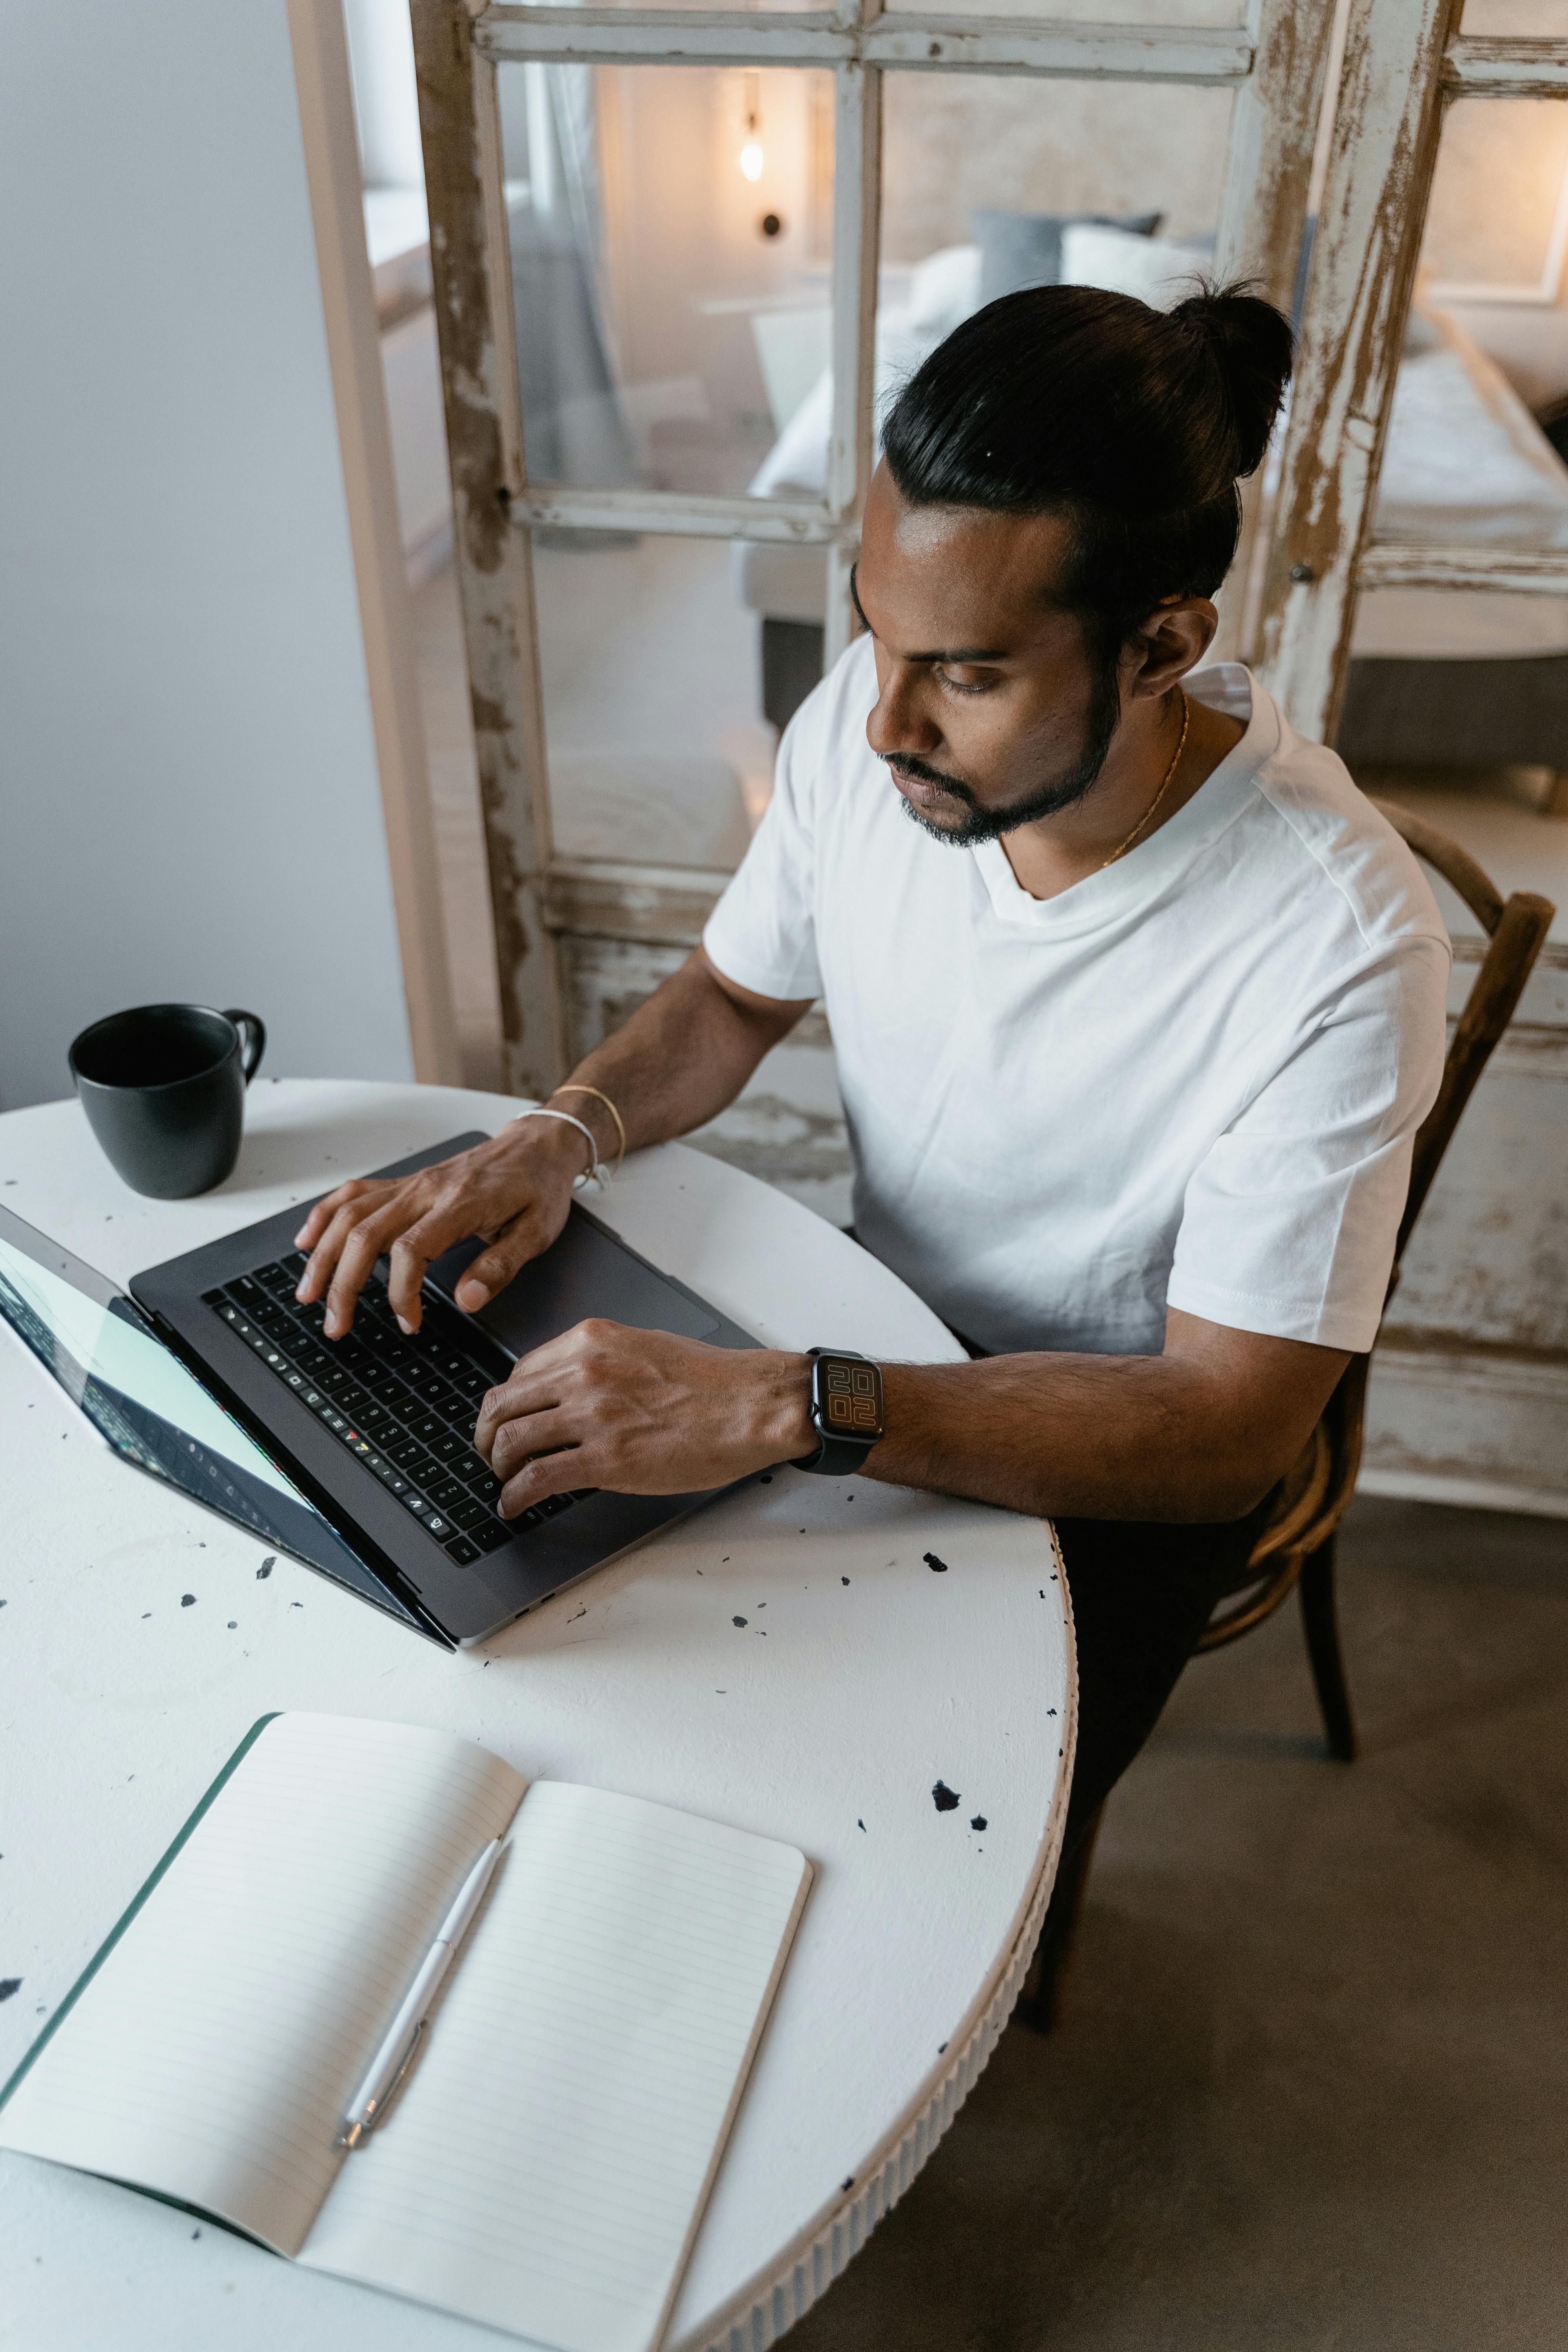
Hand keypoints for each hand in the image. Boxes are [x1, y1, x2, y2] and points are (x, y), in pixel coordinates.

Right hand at [293, 1120, 586, 1336]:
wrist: (537, 1145)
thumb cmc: (537, 1187)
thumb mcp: (536, 1232)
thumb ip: (501, 1267)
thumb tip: (467, 1300)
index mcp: (460, 1203)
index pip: (411, 1249)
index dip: (401, 1293)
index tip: (410, 1322)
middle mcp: (426, 1189)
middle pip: (365, 1234)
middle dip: (342, 1284)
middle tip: (336, 1325)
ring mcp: (411, 1183)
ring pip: (349, 1214)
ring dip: (322, 1255)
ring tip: (308, 1294)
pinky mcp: (404, 1182)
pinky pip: (353, 1194)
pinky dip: (324, 1216)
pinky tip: (307, 1241)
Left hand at [474, 1321, 816, 1515]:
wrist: (752, 1405)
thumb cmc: (712, 1382)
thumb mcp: (644, 1348)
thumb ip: (601, 1364)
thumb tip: (573, 1389)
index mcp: (591, 1342)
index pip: (521, 1371)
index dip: (507, 1404)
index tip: (507, 1421)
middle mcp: (583, 1372)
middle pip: (502, 1404)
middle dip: (487, 1435)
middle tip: (491, 1454)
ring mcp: (592, 1415)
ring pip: (510, 1440)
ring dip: (497, 1466)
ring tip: (504, 1481)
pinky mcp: (605, 1458)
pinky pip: (536, 1477)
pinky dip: (514, 1495)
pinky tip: (514, 1505)